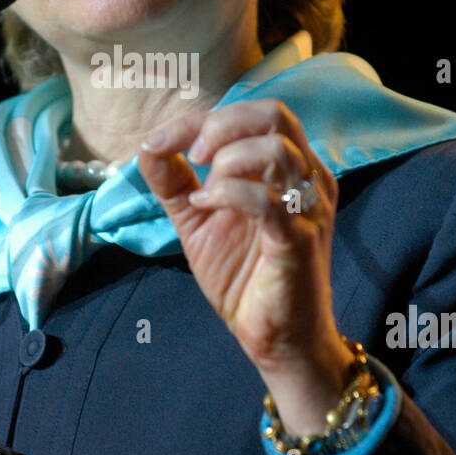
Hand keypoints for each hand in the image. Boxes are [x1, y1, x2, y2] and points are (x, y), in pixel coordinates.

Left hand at [138, 99, 353, 432]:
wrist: (275, 339)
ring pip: (277, 150)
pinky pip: (270, 200)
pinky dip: (230, 193)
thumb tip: (147, 145)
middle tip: (191, 155)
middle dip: (222, 125)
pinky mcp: (299, 240)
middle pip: (275, 114)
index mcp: (288, 167)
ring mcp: (308, 208)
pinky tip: (206, 206)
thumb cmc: (244, 277)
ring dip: (227, 159)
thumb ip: (173, 180)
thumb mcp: (198, 219)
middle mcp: (307, 179)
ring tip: (201, 190)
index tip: (160, 140)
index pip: (252, 115)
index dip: (200, 119)